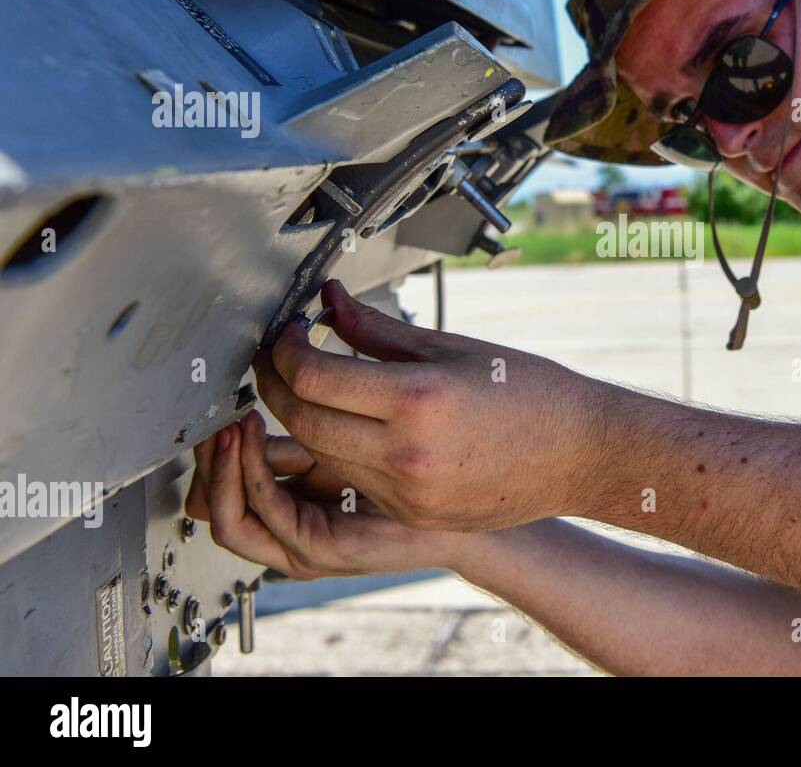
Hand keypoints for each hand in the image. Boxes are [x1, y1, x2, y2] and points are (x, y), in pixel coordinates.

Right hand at [185, 410, 462, 578]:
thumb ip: (314, 413)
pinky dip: (250, 481)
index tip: (225, 400)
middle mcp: (296, 528)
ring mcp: (306, 544)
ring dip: (219, 469)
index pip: (231, 480)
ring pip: (231, 518)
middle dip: (207, 457)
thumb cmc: (434, 455)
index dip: (219, 443)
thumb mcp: (365, 425)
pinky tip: (252, 439)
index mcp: (301, 500)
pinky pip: (268, 519)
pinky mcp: (323, 549)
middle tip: (212, 412)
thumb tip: (279, 364)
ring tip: (227, 424)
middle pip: (218, 501)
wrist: (481, 487)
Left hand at [251, 279, 606, 532]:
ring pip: (319, 454)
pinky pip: (351, 480)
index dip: (285, 350)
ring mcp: (406, 492)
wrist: (581, 455)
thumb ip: (380, 329)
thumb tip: (328, 303)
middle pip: (301, 420)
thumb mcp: (454, 348)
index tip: (288, 333)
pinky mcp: (410, 514)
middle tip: (278, 356)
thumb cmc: (530, 392)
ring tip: (307, 387)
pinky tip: (346, 423)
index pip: (312, 377)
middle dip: (273, 384)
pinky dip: (336, 449)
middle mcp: (406, 454)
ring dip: (298, 420)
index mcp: (418, 400)